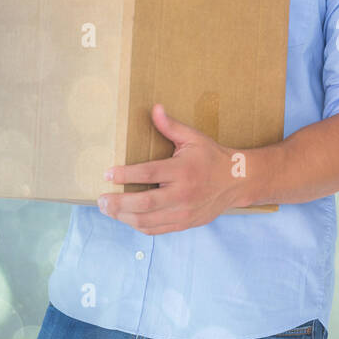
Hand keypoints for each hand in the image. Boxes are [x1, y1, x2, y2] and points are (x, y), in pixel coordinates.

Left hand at [97, 104, 246, 234]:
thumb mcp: (194, 138)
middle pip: (144, 203)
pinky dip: (138, 225)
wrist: (238, 182)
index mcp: (183, 171)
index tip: (108, 173)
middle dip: (118, 203)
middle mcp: (183, 194)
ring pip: (147, 221)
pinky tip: (126, 217)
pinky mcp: (184, 223)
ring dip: (123, 217)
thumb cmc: (212, 157)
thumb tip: (154, 108)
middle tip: (101, 199)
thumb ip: (171, 126)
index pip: (149, 174)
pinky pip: (156, 229)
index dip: (126, 175)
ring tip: (108, 209)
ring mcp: (184, 212)